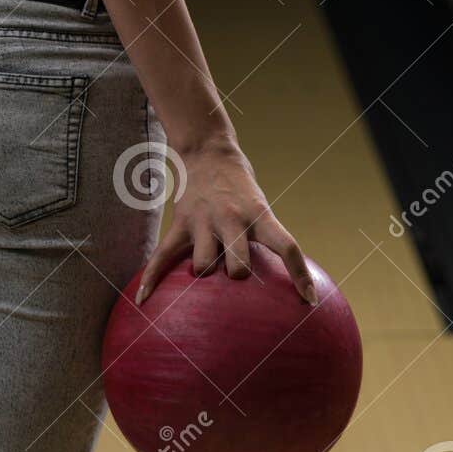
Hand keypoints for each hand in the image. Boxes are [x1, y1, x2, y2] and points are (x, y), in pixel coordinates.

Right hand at [135, 136, 318, 306]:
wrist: (207, 150)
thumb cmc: (240, 185)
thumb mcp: (259, 205)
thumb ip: (262, 236)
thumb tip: (272, 280)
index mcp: (258, 214)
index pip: (286, 246)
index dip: (300, 275)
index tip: (309, 301)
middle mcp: (232, 219)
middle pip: (238, 267)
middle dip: (238, 278)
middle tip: (235, 279)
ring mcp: (203, 221)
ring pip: (204, 266)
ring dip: (205, 274)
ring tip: (204, 276)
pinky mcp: (181, 223)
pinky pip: (163, 256)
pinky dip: (151, 278)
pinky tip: (142, 301)